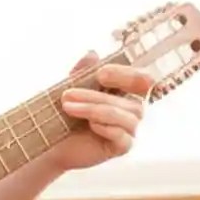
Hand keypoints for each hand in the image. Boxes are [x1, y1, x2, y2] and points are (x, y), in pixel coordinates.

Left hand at [49, 51, 152, 171]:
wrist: (56, 142)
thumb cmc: (69, 112)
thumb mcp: (73, 86)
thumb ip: (83, 70)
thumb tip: (93, 53)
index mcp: (128, 90)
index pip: (143, 79)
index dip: (125, 74)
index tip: (100, 74)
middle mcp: (134, 109)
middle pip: (127, 98)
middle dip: (94, 95)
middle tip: (67, 93)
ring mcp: (130, 129)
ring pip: (121, 115)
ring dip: (93, 109)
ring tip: (69, 108)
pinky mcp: (123, 146)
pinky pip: (122, 136)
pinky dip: (104, 127)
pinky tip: (89, 125)